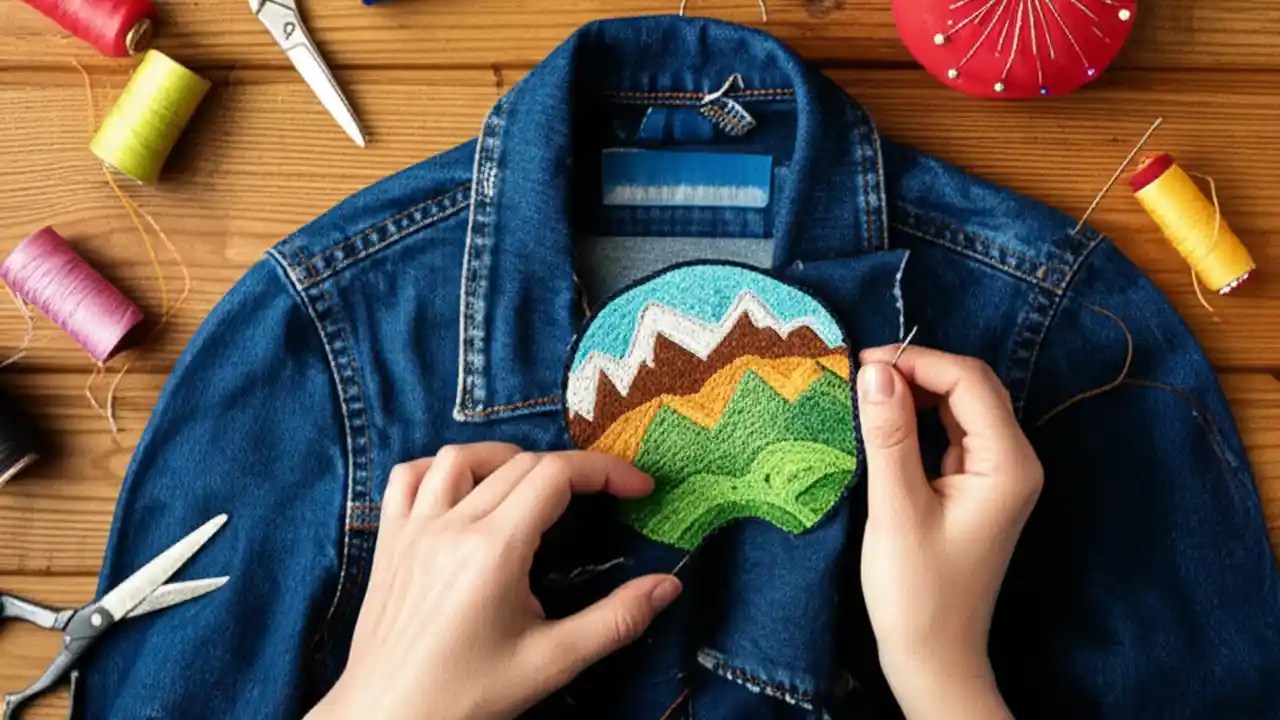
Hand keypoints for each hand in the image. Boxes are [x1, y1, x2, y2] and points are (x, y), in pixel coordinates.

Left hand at [307, 443, 682, 719]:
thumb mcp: (550, 663)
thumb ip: (614, 621)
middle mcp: (451, 526)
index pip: (556, 476)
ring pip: (461, 456)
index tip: (639, 488)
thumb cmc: (466, 698)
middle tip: (604, 496)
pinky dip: (440, 468)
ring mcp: (414, 529)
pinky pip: (409, 477)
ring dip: (507, 458)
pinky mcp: (389, 541)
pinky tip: (464, 489)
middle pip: (520, 463)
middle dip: (571, 469)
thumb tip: (668, 586)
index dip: (605, 471)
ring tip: (537, 485)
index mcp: (493, 550)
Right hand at [856, 347, 1042, 719]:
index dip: (916, 361)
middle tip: (859, 373)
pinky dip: (918, 417)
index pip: (969, 382)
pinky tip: (884, 418)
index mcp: (1008, 464)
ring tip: (866, 391)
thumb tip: (875, 370)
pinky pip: (952, 432)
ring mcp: (998, 474)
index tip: (862, 362)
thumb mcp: (896, 508)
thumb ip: (888, 435)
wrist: (933, 656)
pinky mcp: (976, 486)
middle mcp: (1014, 461)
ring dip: (916, 391)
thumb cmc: (916, 591)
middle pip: (971, 387)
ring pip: (961, 406)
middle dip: (917, 370)